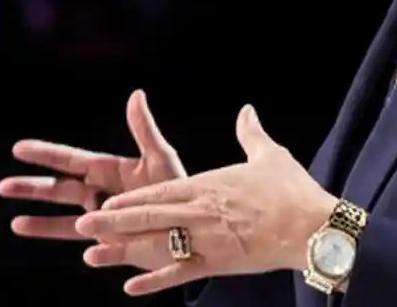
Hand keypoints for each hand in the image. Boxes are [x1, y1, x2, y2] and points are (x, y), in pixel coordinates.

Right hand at [0, 89, 186, 269]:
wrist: (186, 228)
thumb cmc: (178, 189)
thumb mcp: (161, 158)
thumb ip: (144, 130)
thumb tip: (136, 94)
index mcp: (108, 169)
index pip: (70, 159)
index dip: (45, 154)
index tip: (19, 148)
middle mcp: (99, 191)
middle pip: (58, 187)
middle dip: (32, 187)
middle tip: (2, 186)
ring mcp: (98, 215)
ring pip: (60, 213)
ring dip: (36, 216)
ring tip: (11, 218)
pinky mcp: (103, 237)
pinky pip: (72, 235)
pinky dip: (50, 233)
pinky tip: (28, 230)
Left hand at [75, 104, 337, 295]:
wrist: (313, 226)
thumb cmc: (292, 191)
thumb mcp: (269, 156)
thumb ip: (250, 133)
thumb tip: (247, 110)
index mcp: (207, 186)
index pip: (159, 191)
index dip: (130, 198)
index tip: (105, 201)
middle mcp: (200, 212)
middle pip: (148, 216)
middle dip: (113, 221)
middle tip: (83, 224)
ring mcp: (207, 240)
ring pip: (156, 244)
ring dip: (122, 250)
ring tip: (92, 255)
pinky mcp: (219, 264)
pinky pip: (180, 274)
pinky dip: (154, 282)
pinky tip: (130, 287)